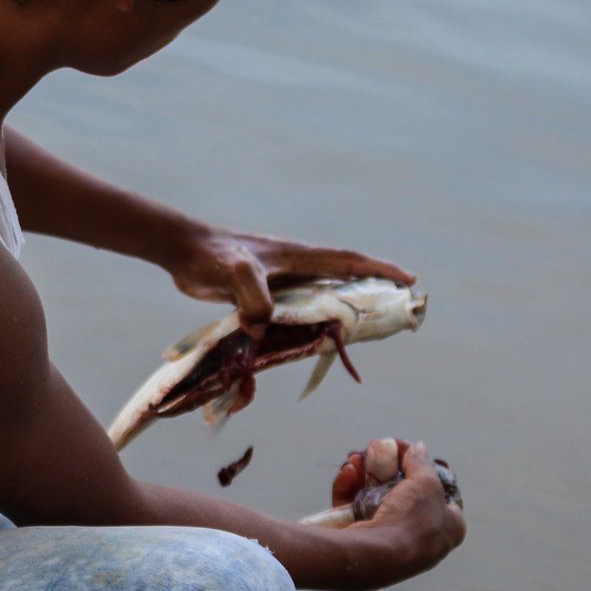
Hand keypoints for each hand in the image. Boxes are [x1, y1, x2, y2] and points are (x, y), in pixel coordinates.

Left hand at [166, 227, 415, 330]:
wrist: (183, 252)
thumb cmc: (210, 257)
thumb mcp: (236, 275)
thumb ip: (255, 301)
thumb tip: (264, 331)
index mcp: (297, 256)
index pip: (348, 261)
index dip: (379, 270)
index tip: (407, 279)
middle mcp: (293, 267)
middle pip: (342, 279)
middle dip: (369, 291)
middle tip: (394, 310)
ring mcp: (278, 280)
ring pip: (319, 297)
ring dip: (339, 310)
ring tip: (359, 329)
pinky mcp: (261, 294)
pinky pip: (293, 311)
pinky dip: (307, 323)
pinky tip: (309, 339)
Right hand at [337, 439, 464, 577]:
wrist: (376, 556)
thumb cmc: (412, 521)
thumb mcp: (427, 483)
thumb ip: (421, 463)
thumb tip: (419, 448)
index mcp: (447, 528)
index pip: (441, 495)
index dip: (425, 471)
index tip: (409, 454)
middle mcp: (421, 537)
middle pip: (403, 493)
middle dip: (386, 468)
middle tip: (375, 450)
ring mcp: (390, 540)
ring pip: (375, 499)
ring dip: (364, 474)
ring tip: (356, 458)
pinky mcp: (363, 540)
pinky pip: (356, 509)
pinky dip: (350, 489)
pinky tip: (347, 472)